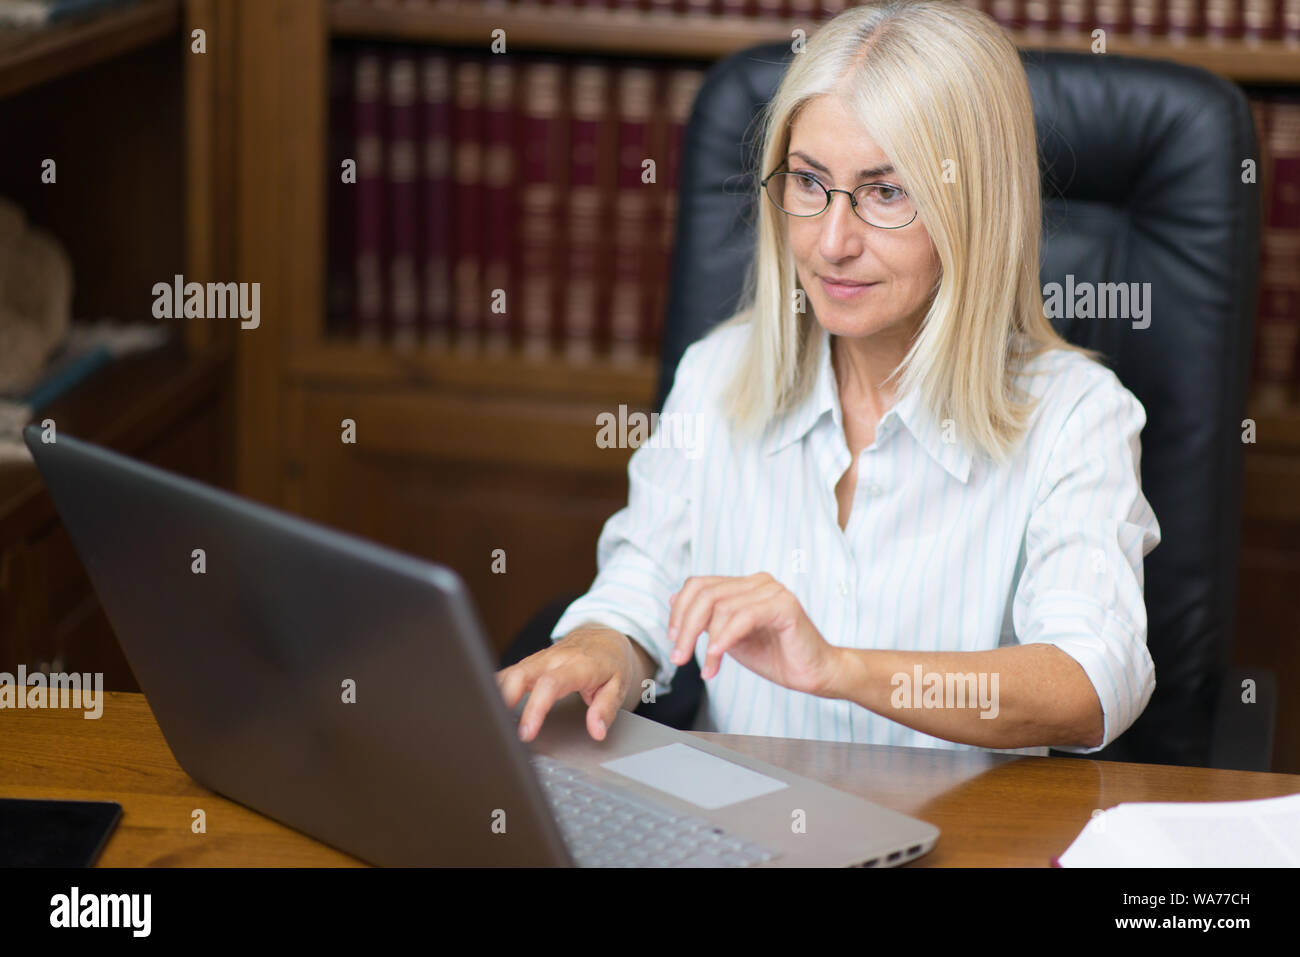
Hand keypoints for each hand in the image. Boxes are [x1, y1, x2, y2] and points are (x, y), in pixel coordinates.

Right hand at [495, 626, 647, 742]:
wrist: (604, 637)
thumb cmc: (611, 663)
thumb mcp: (618, 686)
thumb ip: (606, 709)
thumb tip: (596, 731)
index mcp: (578, 665)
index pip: (551, 684)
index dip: (535, 708)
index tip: (526, 732)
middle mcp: (554, 659)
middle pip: (521, 674)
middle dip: (505, 699)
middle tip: (500, 728)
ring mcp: (540, 659)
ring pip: (510, 672)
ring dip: (496, 694)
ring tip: (489, 722)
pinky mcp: (531, 662)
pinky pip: (509, 673)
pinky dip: (496, 688)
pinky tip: (488, 705)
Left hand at [667, 572, 840, 696]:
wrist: (813, 673)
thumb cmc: (776, 655)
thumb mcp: (730, 638)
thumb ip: (707, 619)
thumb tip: (673, 598)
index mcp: (744, 586)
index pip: (699, 585)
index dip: (680, 610)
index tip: (672, 639)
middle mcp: (757, 582)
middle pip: (705, 594)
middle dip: (685, 628)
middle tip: (679, 658)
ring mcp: (772, 591)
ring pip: (721, 606)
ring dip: (707, 642)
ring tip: (707, 668)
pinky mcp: (785, 606)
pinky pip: (744, 616)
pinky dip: (724, 638)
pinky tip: (716, 657)